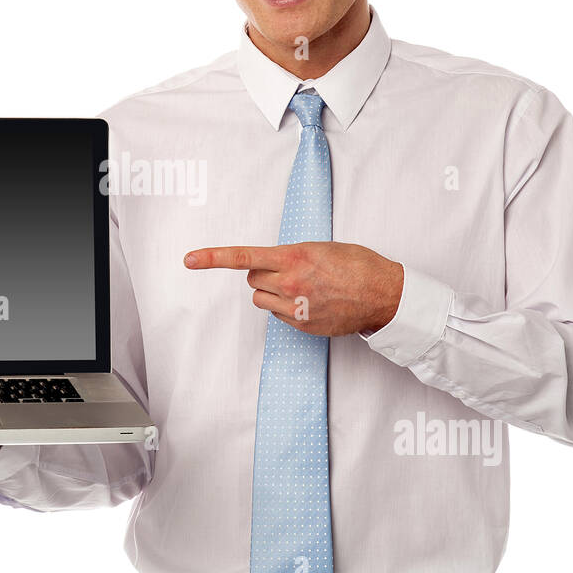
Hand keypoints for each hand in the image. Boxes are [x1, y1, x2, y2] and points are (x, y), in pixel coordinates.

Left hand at [183, 241, 403, 336]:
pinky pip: (277, 315)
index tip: (189, 260)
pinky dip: (286, 308)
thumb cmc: (358, 265)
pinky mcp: (301, 325)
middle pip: (251, 279)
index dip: (212, 258)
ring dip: (271, 292)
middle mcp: (289, 282)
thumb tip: (275, 261)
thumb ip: (293, 254)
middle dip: (262, 274)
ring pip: (260, 299)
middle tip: (287, 271)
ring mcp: (294, 307)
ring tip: (301, 287)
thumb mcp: (322, 248)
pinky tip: (311, 302)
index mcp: (293, 257)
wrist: (383, 294)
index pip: (243, 257)